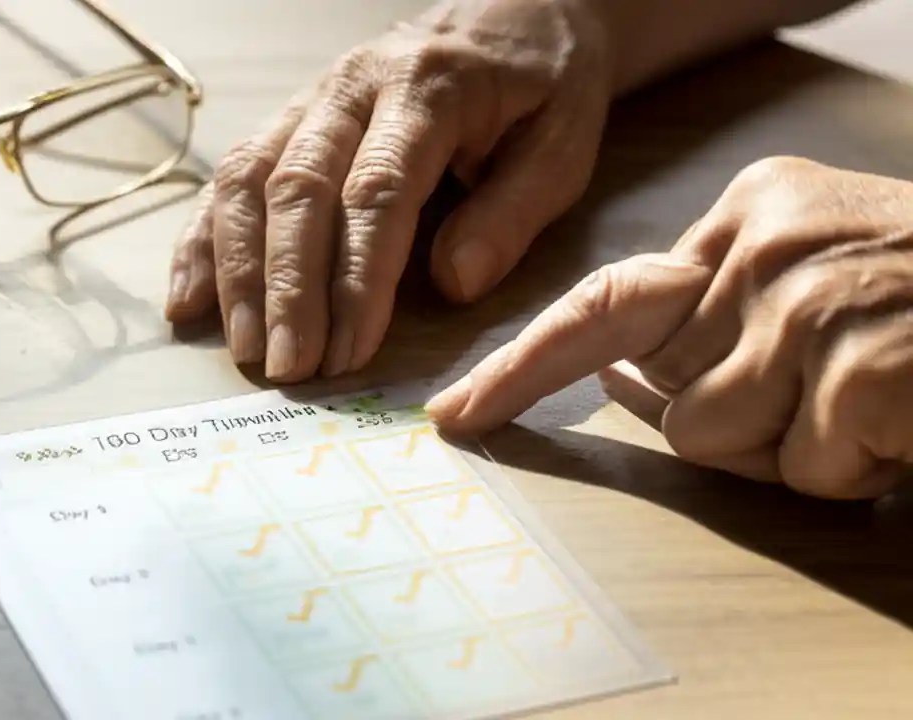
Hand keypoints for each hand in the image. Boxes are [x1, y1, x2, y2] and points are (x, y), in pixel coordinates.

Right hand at [165, 0, 613, 381]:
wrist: (513, 11)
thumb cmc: (543, 86)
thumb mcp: (564, 143)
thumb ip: (514, 212)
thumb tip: (453, 285)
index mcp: (427, 89)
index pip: (377, 190)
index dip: (356, 278)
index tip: (348, 351)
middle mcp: (351, 86)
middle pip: (298, 188)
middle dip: (287, 288)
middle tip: (290, 369)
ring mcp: (309, 99)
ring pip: (248, 179)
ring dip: (239, 272)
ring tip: (246, 349)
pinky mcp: (287, 118)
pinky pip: (230, 175)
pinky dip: (203, 240)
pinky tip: (188, 301)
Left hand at [427, 157, 912, 498]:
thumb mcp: (808, 280)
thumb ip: (709, 318)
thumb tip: (609, 374)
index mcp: (749, 213)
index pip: (601, 299)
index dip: (520, 365)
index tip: (457, 416)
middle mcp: (768, 245)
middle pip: (664, 390)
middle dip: (726, 417)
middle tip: (822, 385)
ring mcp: (813, 302)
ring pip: (719, 437)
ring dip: (789, 450)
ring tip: (866, 400)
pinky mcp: (863, 366)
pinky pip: (806, 469)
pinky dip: (850, 469)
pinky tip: (901, 421)